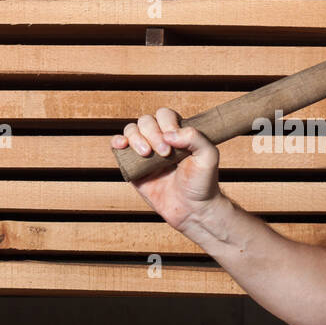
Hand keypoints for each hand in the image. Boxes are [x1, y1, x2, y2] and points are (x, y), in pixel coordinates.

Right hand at [111, 108, 222, 230]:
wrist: (192, 209)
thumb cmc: (203, 183)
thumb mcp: (208, 157)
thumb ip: (195, 137)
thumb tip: (169, 134)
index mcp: (178, 133)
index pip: (164, 115)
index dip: (166, 123)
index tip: (173, 142)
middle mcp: (161, 139)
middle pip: (146, 121)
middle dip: (152, 134)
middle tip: (164, 153)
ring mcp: (146, 152)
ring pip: (131, 130)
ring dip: (136, 138)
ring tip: (146, 154)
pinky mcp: (133, 166)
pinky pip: (119, 147)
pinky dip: (117, 141)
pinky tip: (122, 146)